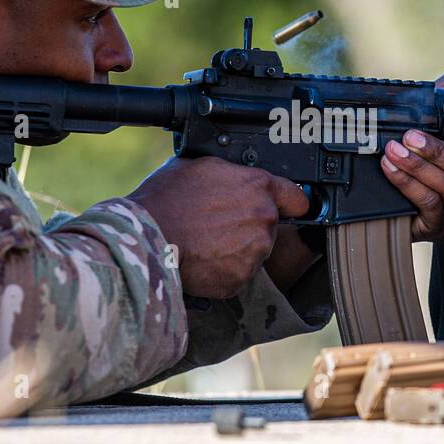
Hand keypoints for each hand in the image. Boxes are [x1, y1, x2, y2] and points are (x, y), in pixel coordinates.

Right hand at [128, 156, 308, 298]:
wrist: (145, 240)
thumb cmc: (165, 200)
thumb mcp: (199, 165)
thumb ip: (230, 171)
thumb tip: (236, 173)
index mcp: (258, 187)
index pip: (297, 198)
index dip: (289, 202)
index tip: (286, 207)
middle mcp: (263, 219)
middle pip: (270, 225)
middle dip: (250, 224)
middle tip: (219, 223)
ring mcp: (255, 252)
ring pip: (254, 250)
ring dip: (238, 248)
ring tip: (206, 241)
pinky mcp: (240, 279)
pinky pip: (238, 273)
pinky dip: (225, 269)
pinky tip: (203, 258)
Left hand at [379, 63, 443, 241]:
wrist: (372, 184)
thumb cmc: (410, 144)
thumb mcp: (431, 110)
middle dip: (440, 152)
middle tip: (411, 137)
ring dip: (417, 166)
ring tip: (393, 150)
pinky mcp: (432, 226)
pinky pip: (427, 205)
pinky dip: (408, 184)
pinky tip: (390, 168)